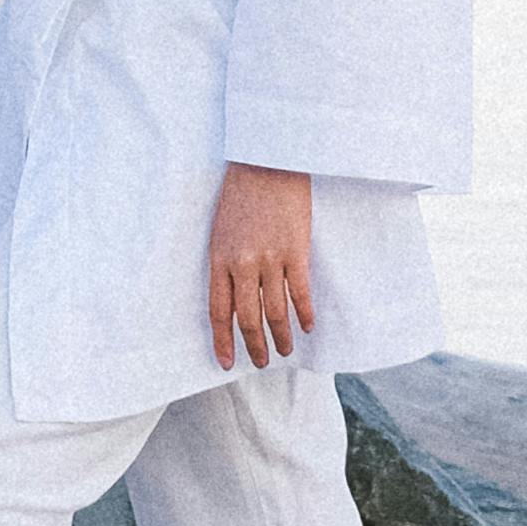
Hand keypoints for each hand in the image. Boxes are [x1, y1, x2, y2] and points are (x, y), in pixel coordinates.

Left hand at [206, 162, 315, 370]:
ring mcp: (271, 259)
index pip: (218, 310)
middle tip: (262, 362)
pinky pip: (301, 293)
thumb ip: (226, 262)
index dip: (223, 340)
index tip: (226, 362)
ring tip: (286, 350)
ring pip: (276, 311)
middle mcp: (243, 263)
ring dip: (282, 336)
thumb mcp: (221, 229)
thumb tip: (234, 296)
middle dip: (255, 345)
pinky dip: (305, 313)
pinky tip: (308, 326)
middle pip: (248, 318)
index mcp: (219, 258)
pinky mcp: (296, 251)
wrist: (266, 163)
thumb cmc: (240, 194)